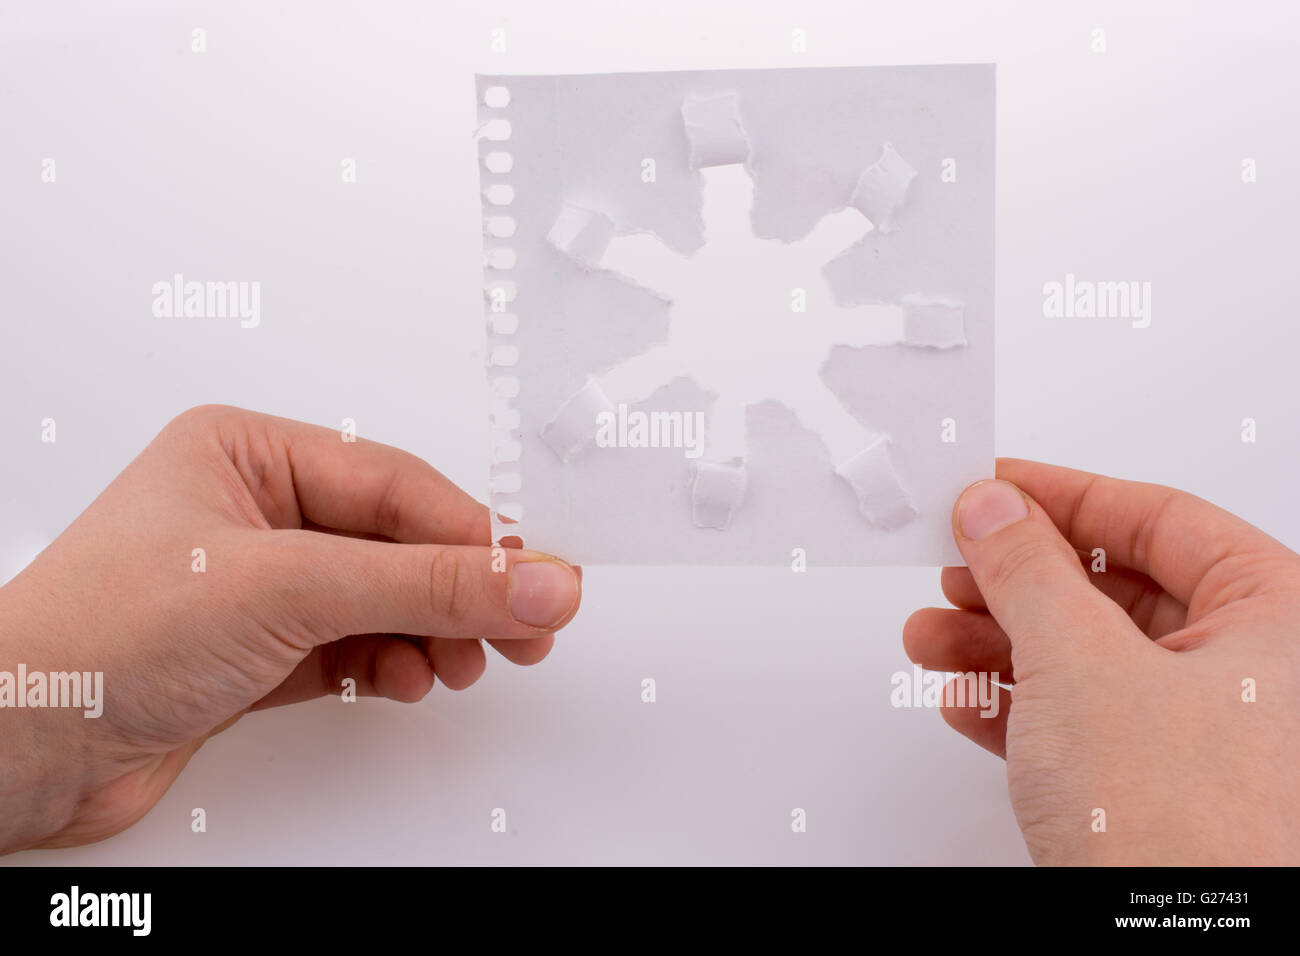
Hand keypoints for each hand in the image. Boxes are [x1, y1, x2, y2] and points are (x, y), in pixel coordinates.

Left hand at [0, 405, 581, 852]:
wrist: (16, 750)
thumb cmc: (100, 637)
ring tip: (457, 666)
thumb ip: (427, 586)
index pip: (396, 486)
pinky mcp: (258, 651)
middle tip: (526, 629)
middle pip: (397, 542)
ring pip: (382, 598)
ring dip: (429, 633)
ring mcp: (257, 585)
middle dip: (459, 592)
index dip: (476, 537)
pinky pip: (355, 645)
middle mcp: (254, 511)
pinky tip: (402, 682)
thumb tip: (537, 580)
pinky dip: (389, 665)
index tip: (542, 580)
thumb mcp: (290, 590)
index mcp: (247, 453)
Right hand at [904, 459, 1299, 864]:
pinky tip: (966, 702)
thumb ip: (1026, 570)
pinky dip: (1018, 708)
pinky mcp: (1161, 791)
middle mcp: (1253, 673)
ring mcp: (1208, 737)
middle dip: (1016, 580)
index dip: (1061, 495)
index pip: (1157, 516)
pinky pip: (1081, 722)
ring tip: (932, 637)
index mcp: (1275, 617)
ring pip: (1089, 658)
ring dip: (999, 644)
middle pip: (1113, 589)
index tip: (989, 487)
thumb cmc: (1191, 834)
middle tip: (954, 564)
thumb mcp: (1082, 665)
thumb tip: (992, 507)